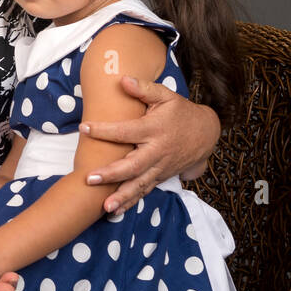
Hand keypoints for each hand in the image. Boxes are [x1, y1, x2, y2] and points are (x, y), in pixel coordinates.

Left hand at [79, 77, 218, 215]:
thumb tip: (123, 80)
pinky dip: (131, 202)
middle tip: (90, 178)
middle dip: (111, 173)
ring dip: (122, 196)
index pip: (126, 131)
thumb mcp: (166, 96)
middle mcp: (157, 151)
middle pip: (133, 165)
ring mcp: (160, 167)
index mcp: (155, 129)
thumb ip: (144, 88)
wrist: (206, 133)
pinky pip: (144, 191)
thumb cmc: (180, 112)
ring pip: (139, 184)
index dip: (105, 130)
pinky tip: (115, 211)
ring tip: (104, 206)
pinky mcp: (161, 177)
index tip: (84, 128)